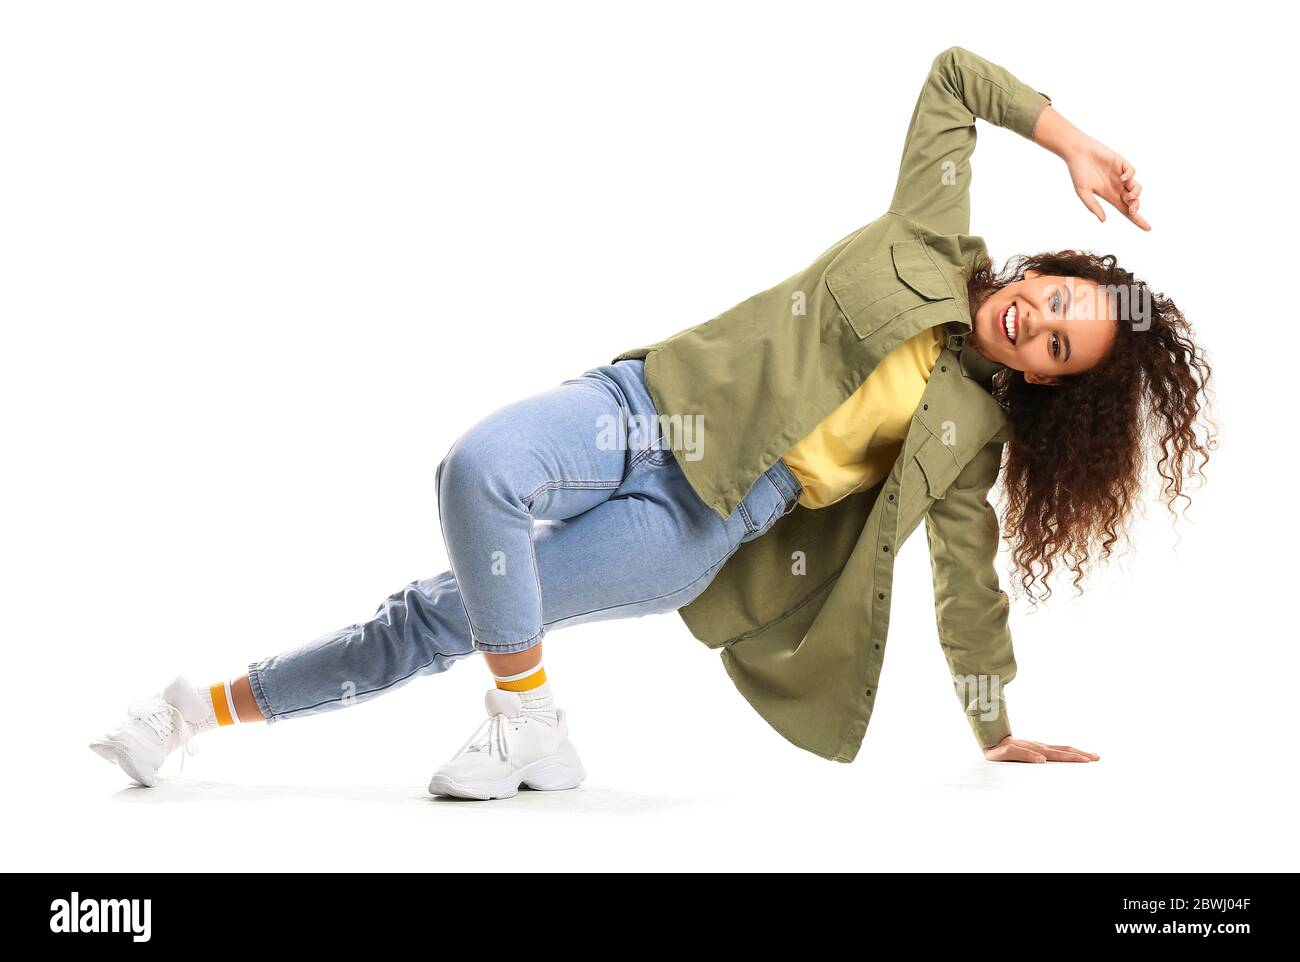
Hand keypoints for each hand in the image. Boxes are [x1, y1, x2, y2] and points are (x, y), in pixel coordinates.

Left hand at [983, 735, 1099, 762]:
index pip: (1059, 754)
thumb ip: (1024, 756)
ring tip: (1090, 756)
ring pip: (1062, 748)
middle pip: (1065, 749)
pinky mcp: (1037, 747)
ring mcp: (1039, 746)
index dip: (1073, 758)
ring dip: (1077, 752)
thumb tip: (1042, 760)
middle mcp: (1040, 746)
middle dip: (1082, 754)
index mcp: (1036, 750)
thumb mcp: (1007, 755)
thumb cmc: (997, 750)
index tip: (1087, 761)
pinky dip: (1068, 752)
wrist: (990, 739)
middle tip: (1097, 758)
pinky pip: (1056, 749)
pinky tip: (1071, 755)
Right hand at [1063, 135, 1149, 230]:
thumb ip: (1093, 206)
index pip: (1126, 211)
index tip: (1148, 229)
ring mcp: (1120, 175)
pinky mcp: (1121, 163)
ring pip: (1136, 188)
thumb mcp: (1083, 192)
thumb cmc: (1078, 172)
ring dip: (1136, 194)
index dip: (1137, 220)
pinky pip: (1132, 172)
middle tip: (1132, 210)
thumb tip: (1103, 220)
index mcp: (1109, 195)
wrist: (1077, 152)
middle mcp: (1117, 187)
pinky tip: (1124, 178)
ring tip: (1129, 196)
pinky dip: (1130, 176)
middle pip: (1133, 201)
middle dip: (1136, 208)